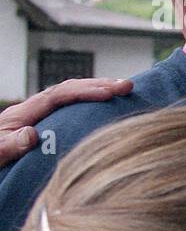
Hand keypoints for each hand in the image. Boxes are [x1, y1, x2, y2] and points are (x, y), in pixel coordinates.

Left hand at [0, 78, 132, 165]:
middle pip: (70, 90)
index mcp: (23, 114)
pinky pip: (74, 111)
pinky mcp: (50, 129)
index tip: (109, 95)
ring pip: (74, 98)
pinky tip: (112, 109)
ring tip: (127, 92)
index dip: (84, 92)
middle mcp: (34, 111)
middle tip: (128, 86)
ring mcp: (43, 118)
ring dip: (100, 91)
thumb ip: (9, 146)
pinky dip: (94, 106)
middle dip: (100, 85)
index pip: (58, 95)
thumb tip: (31, 134)